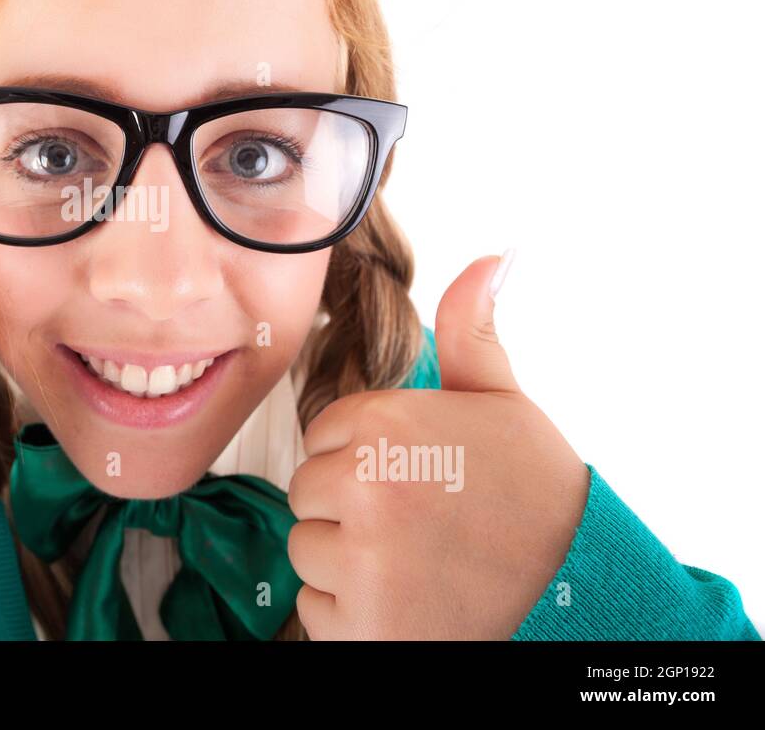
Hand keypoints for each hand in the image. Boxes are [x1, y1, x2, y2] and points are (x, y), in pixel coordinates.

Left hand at [287, 253, 589, 638]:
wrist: (578, 590)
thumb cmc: (535, 494)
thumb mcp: (501, 401)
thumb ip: (471, 331)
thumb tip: (489, 259)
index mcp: (387, 423)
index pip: (322, 435)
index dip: (362, 457)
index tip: (413, 476)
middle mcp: (366, 485)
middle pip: (307, 491)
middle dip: (348, 509)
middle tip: (418, 524)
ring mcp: (362, 559)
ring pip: (307, 551)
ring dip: (347, 563)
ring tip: (415, 562)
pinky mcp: (362, 624)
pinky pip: (316, 609)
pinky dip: (352, 615)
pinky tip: (408, 602)